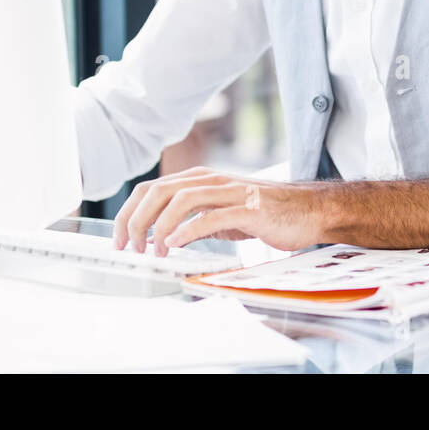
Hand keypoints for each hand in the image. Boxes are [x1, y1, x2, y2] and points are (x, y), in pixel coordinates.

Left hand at [112, 165, 330, 256]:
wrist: (309, 210)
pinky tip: (177, 245)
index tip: (119, 239)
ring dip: (160, 226)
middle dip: (136, 219)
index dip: (129, 212)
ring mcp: (230, 192)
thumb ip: (195, 218)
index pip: (152, 188)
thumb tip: (164, 237)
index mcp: (201, 180)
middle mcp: (212, 180)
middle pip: (159, 191)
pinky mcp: (248, 208)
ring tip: (153, 250)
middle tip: (129, 246)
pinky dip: (188, 230)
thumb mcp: (222, 213)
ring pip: (181, 199)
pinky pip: (210, 216)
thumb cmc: (266, 214)